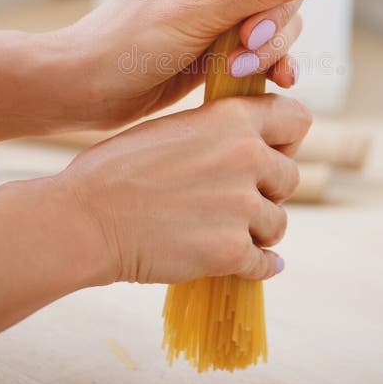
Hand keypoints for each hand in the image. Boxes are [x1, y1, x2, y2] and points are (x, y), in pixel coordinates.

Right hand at [57, 94, 311, 284]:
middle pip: (291, 176)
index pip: (297, 118)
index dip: (286, 138)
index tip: (270, 153)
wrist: (85, 219)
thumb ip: (219, 133)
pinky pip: (265, 262)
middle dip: (267, 190)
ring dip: (257, 230)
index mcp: (231, 118)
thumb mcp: (175, 128)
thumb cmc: (116, 170)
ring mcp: (241, 205)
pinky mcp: (231, 250)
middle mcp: (246, 156)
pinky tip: (239, 262)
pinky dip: (254, 266)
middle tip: (236, 201)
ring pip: (278, 222)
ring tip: (223, 231)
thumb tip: (253, 147)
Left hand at [59, 0, 330, 128]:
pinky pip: (270, 51)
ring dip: (271, 47)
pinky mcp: (227, 46)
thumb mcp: (198, 10)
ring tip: (236, 66)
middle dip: (278, 15)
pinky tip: (276, 81)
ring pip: (281, 20)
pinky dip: (275, 65)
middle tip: (247, 40)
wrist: (89, 89)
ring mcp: (227, 11)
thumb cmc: (128, 39)